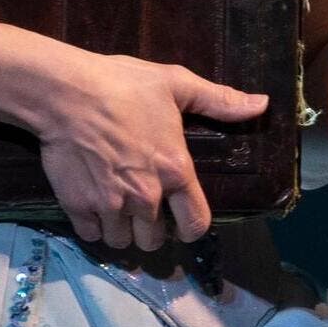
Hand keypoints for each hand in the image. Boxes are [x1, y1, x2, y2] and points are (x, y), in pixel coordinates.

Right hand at [35, 50, 266, 249]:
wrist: (66, 92)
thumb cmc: (123, 84)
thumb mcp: (176, 83)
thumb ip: (220, 100)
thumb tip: (261, 105)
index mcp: (174, 170)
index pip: (195, 225)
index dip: (191, 226)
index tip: (182, 217)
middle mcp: (146, 196)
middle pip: (155, 241)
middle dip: (152, 229)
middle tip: (144, 206)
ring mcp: (110, 205)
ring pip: (122, 242)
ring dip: (122, 230)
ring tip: (119, 206)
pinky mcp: (78, 207)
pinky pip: (92, 236)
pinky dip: (94, 226)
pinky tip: (94, 204)